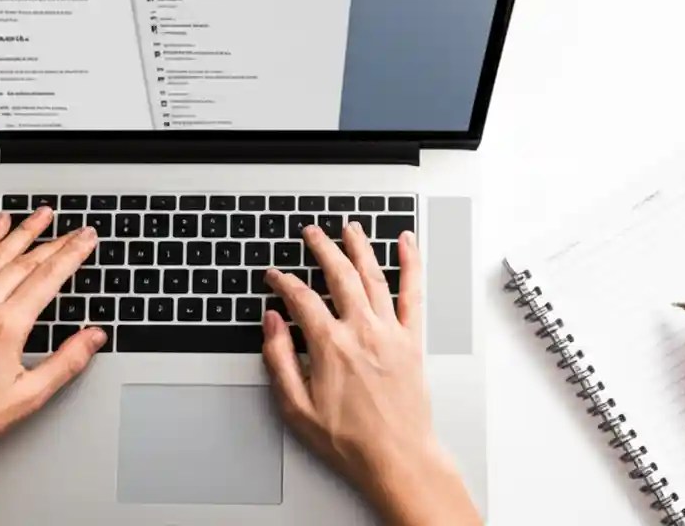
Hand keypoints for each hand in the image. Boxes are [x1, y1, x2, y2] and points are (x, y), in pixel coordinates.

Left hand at [0, 209, 104, 525]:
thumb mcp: (30, 395)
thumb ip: (66, 361)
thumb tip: (93, 337)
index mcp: (5, 326)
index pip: (47, 278)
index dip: (71, 254)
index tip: (87, 239)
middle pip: (26, 261)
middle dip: (55, 241)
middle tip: (77, 227)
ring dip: (22, 231)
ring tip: (41, 214)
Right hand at [261, 222, 478, 525]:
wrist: (398, 457)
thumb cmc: (350, 440)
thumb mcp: (296, 407)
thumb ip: (279, 359)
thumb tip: (271, 323)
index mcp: (330, 346)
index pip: (301, 299)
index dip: (283, 282)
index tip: (274, 276)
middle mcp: (362, 331)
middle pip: (339, 275)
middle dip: (322, 248)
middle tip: (311, 233)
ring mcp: (390, 332)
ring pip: (373, 275)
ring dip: (359, 247)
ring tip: (349, 228)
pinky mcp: (412, 339)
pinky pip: (413, 293)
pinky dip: (411, 264)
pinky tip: (407, 243)